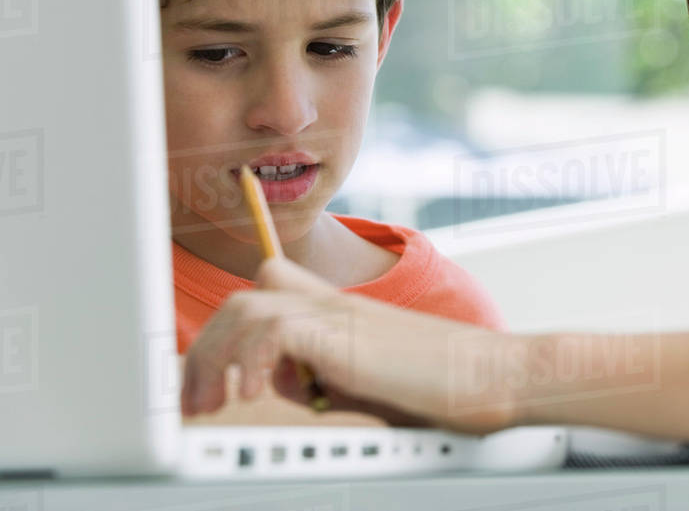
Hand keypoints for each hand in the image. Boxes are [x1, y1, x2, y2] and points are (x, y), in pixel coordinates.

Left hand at [180, 257, 518, 434]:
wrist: (493, 375)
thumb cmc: (443, 387)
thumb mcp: (370, 383)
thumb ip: (327, 379)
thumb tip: (289, 390)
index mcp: (338, 312)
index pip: (271, 284)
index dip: (231, 322)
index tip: (207, 372)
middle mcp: (332, 303)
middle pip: (244, 299)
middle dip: (206, 351)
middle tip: (195, 401)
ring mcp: (338, 313)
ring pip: (246, 307)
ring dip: (215, 357)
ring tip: (211, 403)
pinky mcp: (344, 334)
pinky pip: (272, 328)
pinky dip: (249, 360)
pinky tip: (252, 394)